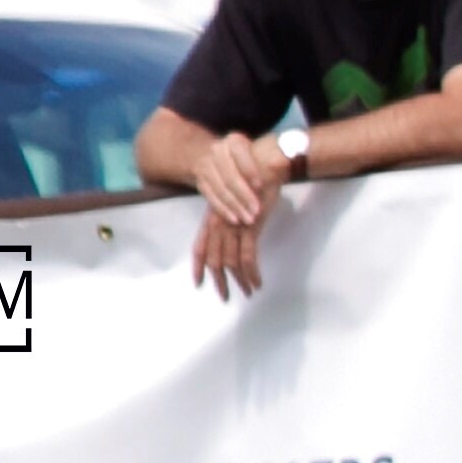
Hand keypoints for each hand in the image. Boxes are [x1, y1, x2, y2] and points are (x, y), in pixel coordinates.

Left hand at [186, 130, 291, 297]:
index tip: (198, 283)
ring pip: (230, 262)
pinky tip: (257, 283)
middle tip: (225, 297)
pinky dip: (251, 273)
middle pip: (213, 259)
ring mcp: (233, 226)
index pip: (199, 246)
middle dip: (219, 281)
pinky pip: (248, 257)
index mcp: (212, 217)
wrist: (263, 165)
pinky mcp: (250, 228)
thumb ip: (232, 216)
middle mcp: (219, 223)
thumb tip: (236, 230)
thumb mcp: (235, 200)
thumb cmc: (251, 181)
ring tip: (248, 293)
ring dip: (239, 281)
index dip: (198, 266)